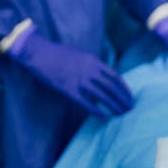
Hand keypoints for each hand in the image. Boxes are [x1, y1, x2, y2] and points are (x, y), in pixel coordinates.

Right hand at [8, 31, 132, 115]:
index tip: (130, 97)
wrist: (38, 52)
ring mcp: (78, 79)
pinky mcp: (67, 88)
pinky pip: (84, 101)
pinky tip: (102, 116)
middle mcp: (89, 70)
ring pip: (101, 95)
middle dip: (122, 99)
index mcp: (93, 61)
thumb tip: (104, 75)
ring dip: (113, 105)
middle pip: (111, 87)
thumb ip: (93, 65)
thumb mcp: (81, 55)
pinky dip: (94, 109)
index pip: (114, 76)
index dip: (124, 88)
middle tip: (130, 108)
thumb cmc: (59, 54)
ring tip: (121, 114)